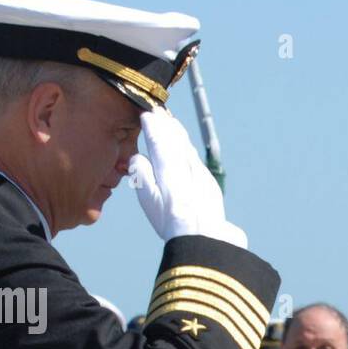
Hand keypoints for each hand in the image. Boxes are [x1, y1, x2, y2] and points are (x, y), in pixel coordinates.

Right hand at [129, 107, 246, 247]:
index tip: (146, 114)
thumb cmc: (172, 223)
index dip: (152, 126)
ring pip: (186, 146)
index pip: (158, 141)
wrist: (206, 238)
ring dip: (177, 132)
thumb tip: (138, 157)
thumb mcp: (149, 201)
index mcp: (168, 170)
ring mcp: (200, 173)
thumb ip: (142, 175)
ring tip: (169, 121)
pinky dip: (187, 146)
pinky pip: (195, 157)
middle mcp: (186, 168)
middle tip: (157, 110)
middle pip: (174, 139)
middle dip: (165, 123)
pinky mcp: (209, 182)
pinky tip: (185, 144)